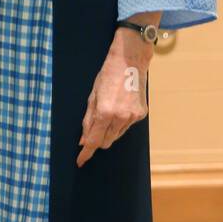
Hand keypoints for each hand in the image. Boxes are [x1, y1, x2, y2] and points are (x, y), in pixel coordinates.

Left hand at [77, 31, 152, 166]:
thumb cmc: (108, 75)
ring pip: (116, 136)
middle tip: (94, 127)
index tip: (81, 161)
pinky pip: (126, 127)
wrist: (131, 60)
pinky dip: (120, 123)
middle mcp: (120, 117)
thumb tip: (84, 140)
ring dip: (109, 131)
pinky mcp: (141, 114)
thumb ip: (88, 120)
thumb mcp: (92, 96)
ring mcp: (133, 116)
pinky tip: (120, 107)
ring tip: (109, 111)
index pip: (94, 140)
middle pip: (106, 142)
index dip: (86, 153)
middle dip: (97, 139)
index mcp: (105, 112)